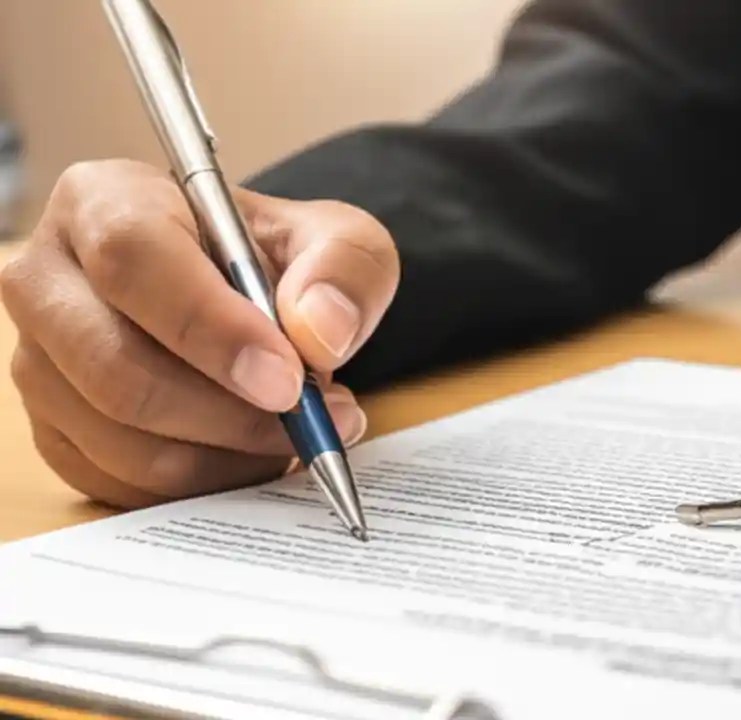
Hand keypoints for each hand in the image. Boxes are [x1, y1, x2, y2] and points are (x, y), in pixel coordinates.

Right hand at [1, 160, 398, 507]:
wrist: (252, 302)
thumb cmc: (280, 260)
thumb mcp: (339, 241)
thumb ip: (346, 269)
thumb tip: (320, 331)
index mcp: (103, 200)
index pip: (132, 259)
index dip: (211, 327)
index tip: (288, 378)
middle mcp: (47, 278)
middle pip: (115, 365)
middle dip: (227, 412)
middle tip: (309, 419)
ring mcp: (38, 361)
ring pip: (120, 437)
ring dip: (227, 453)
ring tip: (299, 432)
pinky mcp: (55, 431)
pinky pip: (123, 481)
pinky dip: (206, 481)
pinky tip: (257, 453)